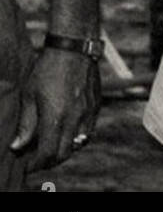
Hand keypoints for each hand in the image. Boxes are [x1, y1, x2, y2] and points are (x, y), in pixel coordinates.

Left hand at [10, 48, 100, 170]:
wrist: (74, 47)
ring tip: (54, 146)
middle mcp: (76, 118)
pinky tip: (68, 130)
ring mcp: (89, 111)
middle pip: (65, 152)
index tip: (28, 164)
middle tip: (39, 159)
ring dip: (66, 149)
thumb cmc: (48, 69)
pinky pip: (89, 129)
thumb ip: (26, 124)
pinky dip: (78, 136)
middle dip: (51, 160)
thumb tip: (18, 146)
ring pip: (80, 143)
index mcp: (56, 118)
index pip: (48, 154)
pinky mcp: (96, 104)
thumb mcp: (29, 95)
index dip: (37, 163)